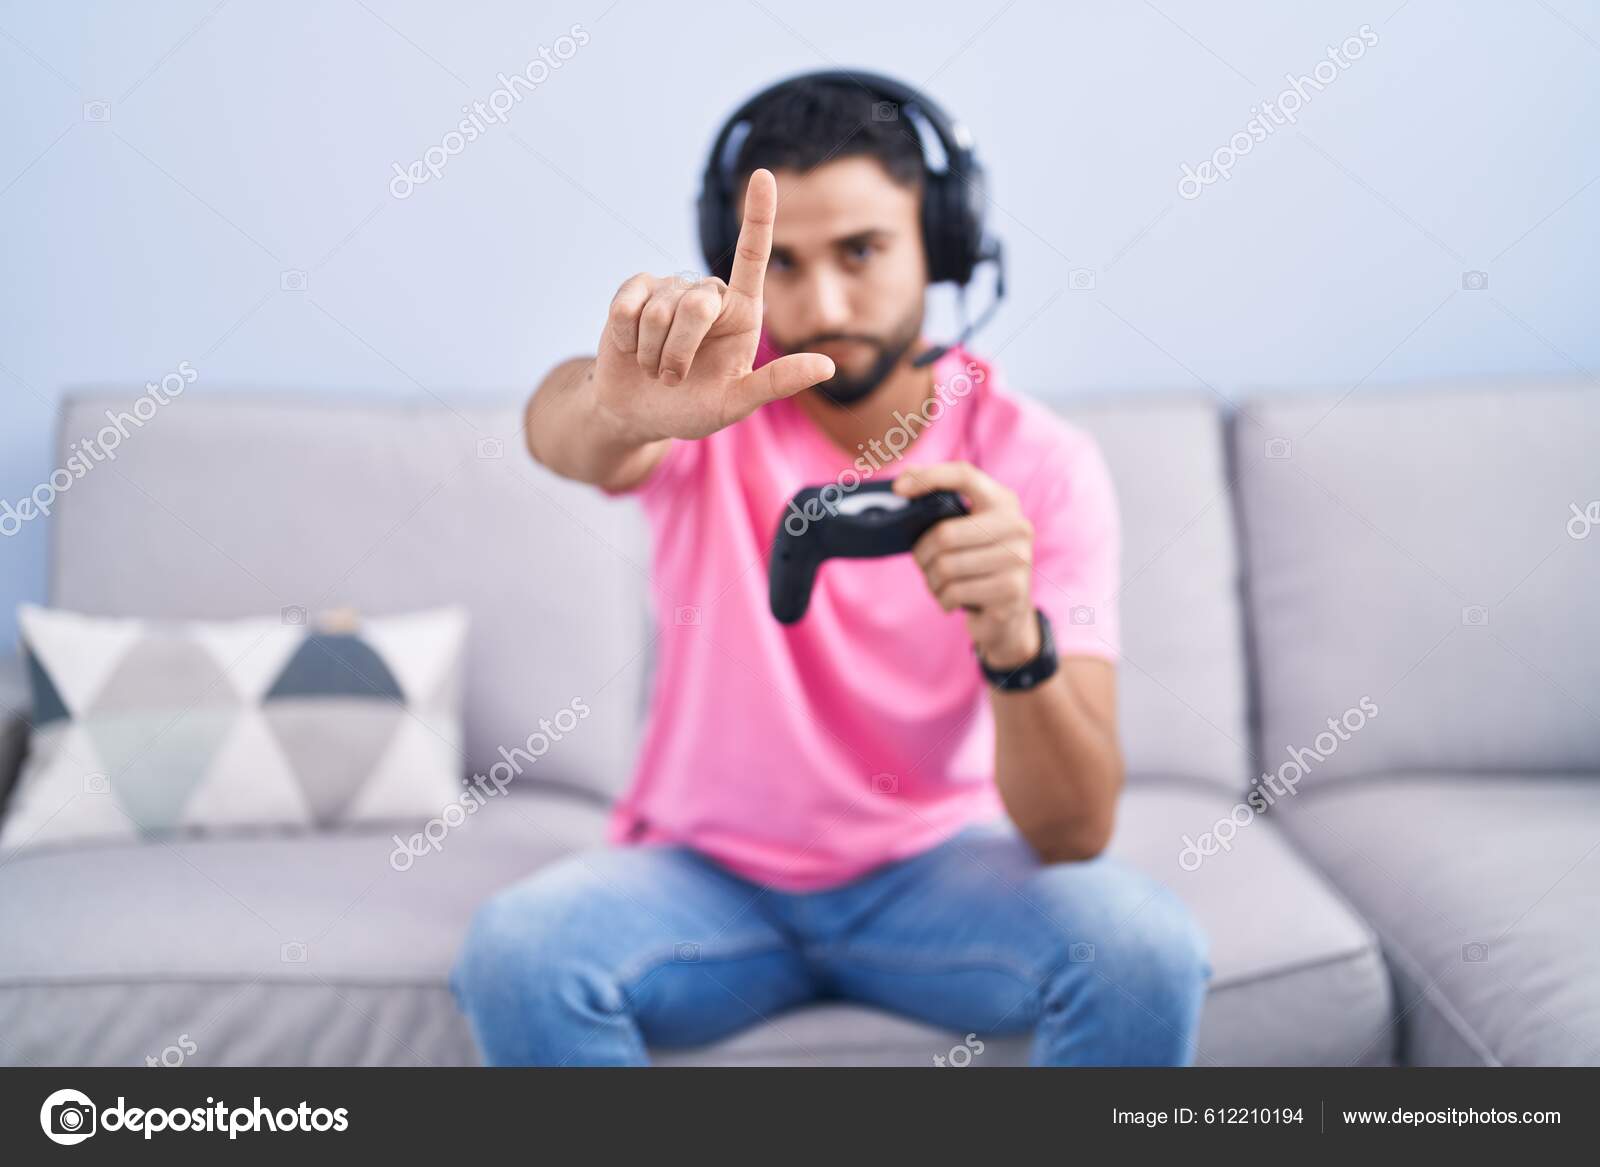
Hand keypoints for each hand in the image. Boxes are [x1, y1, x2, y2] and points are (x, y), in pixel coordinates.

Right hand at [592, 168, 834, 442]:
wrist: (639, 413)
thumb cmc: (693, 409)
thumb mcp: (737, 404)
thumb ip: (778, 383)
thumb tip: (828, 366)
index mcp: (742, 311)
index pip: (752, 255)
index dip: (757, 216)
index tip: (762, 176)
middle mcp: (709, 293)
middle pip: (697, 305)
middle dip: (681, 352)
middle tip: (674, 377)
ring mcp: (670, 288)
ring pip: (658, 311)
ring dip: (653, 353)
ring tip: (656, 367)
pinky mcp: (634, 291)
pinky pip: (627, 307)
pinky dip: (627, 338)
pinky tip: (631, 348)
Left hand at [896, 462, 1040, 669]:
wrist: (1009, 612)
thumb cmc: (977, 563)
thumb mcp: (966, 530)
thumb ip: (941, 504)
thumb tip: (903, 480)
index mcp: (1003, 502)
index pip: (964, 474)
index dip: (929, 476)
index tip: (898, 490)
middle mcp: (1017, 526)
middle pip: (945, 533)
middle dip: (922, 553)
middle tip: (921, 562)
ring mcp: (1018, 559)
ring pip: (947, 567)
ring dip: (932, 580)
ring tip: (938, 583)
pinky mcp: (1011, 590)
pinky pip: (955, 592)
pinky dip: (943, 599)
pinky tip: (951, 599)